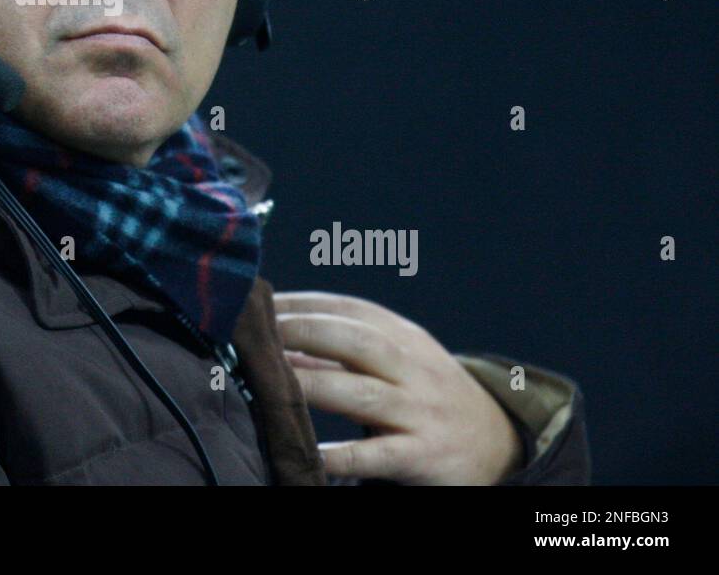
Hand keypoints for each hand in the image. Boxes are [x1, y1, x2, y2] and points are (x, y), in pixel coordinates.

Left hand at [274, 291, 524, 484]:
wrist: (500, 444)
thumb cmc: (425, 395)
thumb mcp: (395, 362)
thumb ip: (340, 352)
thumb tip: (274, 338)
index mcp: (403, 336)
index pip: (348, 309)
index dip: (302, 303)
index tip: (258, 303)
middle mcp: (413, 367)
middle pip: (355, 341)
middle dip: (305, 332)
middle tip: (258, 333)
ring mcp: (421, 411)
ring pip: (362, 394)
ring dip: (312, 386)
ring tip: (268, 382)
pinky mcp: (425, 455)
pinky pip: (379, 455)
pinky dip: (344, 456)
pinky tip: (312, 456)